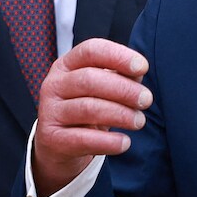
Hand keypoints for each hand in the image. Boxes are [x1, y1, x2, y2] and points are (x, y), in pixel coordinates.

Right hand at [32, 38, 150, 196]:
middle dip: (124, 89)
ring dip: (120, 114)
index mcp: (66, 65)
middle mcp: (54, 85)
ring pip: (88, 108)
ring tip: (139, 121)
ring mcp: (50, 112)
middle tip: (146, 100)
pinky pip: (84, 139)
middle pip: (89, 79)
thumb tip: (138, 72)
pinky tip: (124, 142)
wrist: (58, 146)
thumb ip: (120, 76)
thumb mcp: (100, 89)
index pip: (91, 50)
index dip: (118, 55)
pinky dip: (109, 142)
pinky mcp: (53, 139)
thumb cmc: (86, 108)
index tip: (143, 67)